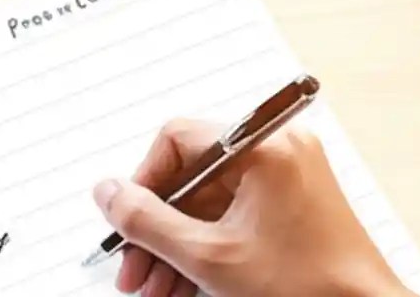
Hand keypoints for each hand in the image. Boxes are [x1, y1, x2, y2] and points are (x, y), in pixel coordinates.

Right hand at [92, 119, 414, 296]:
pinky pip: (233, 216)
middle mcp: (279, 151)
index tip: (127, 216)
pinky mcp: (293, 203)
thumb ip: (147, 223)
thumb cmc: (311, 285)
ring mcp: (289, 177)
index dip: (144, 181)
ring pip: (209, 203)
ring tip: (154, 286)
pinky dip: (206, 247)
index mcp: (263, 147)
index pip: (179, 139)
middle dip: (157, 229)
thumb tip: (108, 194)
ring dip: (176, 245)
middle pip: (191, 177)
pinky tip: (183, 282)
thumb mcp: (209, 257)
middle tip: (134, 266)